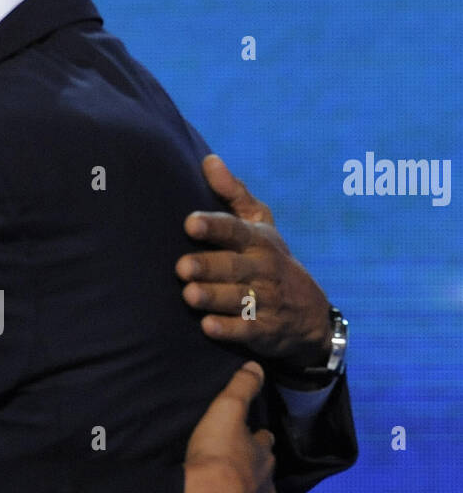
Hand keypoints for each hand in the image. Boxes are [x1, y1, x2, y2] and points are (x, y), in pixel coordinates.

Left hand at [176, 154, 330, 368]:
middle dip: (208, 266)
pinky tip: (208, 327)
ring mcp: (267, 301)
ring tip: (189, 295)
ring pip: (239, 298)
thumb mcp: (261, 226)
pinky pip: (247, 331)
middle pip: (233, 266)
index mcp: (258, 241)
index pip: (235, 230)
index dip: (214, 226)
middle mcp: (264, 270)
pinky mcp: (266, 332)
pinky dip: (229, 330)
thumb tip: (208, 160)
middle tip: (182, 267)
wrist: (311, 315)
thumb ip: (233, 195)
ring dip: (214, 297)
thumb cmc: (271, 260)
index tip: (190, 222)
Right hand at [180, 362, 275, 492]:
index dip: (258, 438)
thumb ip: (242, 387)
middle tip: (237, 466)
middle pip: (263, 475)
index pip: (265, 442)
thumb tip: (256, 366)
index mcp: (263, 457)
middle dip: (254, 469)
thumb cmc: (216, 455)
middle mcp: (266, 486)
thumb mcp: (227, 410)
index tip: (251, 436)